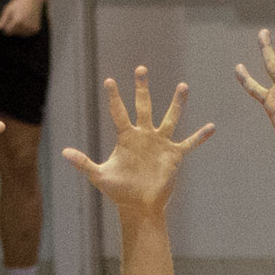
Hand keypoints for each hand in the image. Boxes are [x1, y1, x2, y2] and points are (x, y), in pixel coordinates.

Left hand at [0, 0, 44, 36]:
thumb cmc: (19, 2)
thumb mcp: (8, 10)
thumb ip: (1, 21)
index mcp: (18, 21)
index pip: (7, 32)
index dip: (6, 26)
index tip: (9, 18)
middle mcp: (26, 26)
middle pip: (14, 33)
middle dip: (12, 27)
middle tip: (17, 16)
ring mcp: (32, 29)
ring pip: (20, 34)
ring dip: (18, 29)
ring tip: (21, 18)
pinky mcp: (36, 29)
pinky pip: (27, 34)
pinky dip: (25, 29)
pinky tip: (27, 21)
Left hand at [62, 67, 213, 213]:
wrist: (139, 205)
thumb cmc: (119, 191)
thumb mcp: (99, 176)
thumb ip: (83, 163)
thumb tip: (63, 152)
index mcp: (126, 137)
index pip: (119, 113)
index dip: (114, 98)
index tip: (109, 81)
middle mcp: (144, 135)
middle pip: (143, 106)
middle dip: (142, 89)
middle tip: (140, 69)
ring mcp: (160, 144)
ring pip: (170, 118)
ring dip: (177, 104)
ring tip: (183, 86)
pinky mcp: (174, 155)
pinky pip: (189, 143)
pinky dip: (200, 137)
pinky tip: (211, 127)